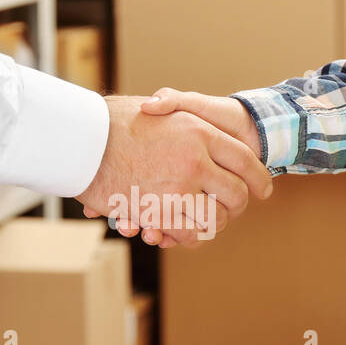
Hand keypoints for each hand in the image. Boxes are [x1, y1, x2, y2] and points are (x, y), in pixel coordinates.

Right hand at [76, 95, 272, 246]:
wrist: (82, 137)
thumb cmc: (117, 119)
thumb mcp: (160, 107)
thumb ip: (186, 114)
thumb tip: (210, 131)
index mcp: (199, 132)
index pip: (245, 160)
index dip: (258, 178)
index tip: (263, 189)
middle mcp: (194, 161)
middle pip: (236, 194)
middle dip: (239, 206)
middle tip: (234, 209)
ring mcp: (178, 188)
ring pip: (215, 218)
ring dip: (214, 224)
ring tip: (209, 222)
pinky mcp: (158, 212)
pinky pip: (188, 233)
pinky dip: (188, 237)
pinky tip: (183, 231)